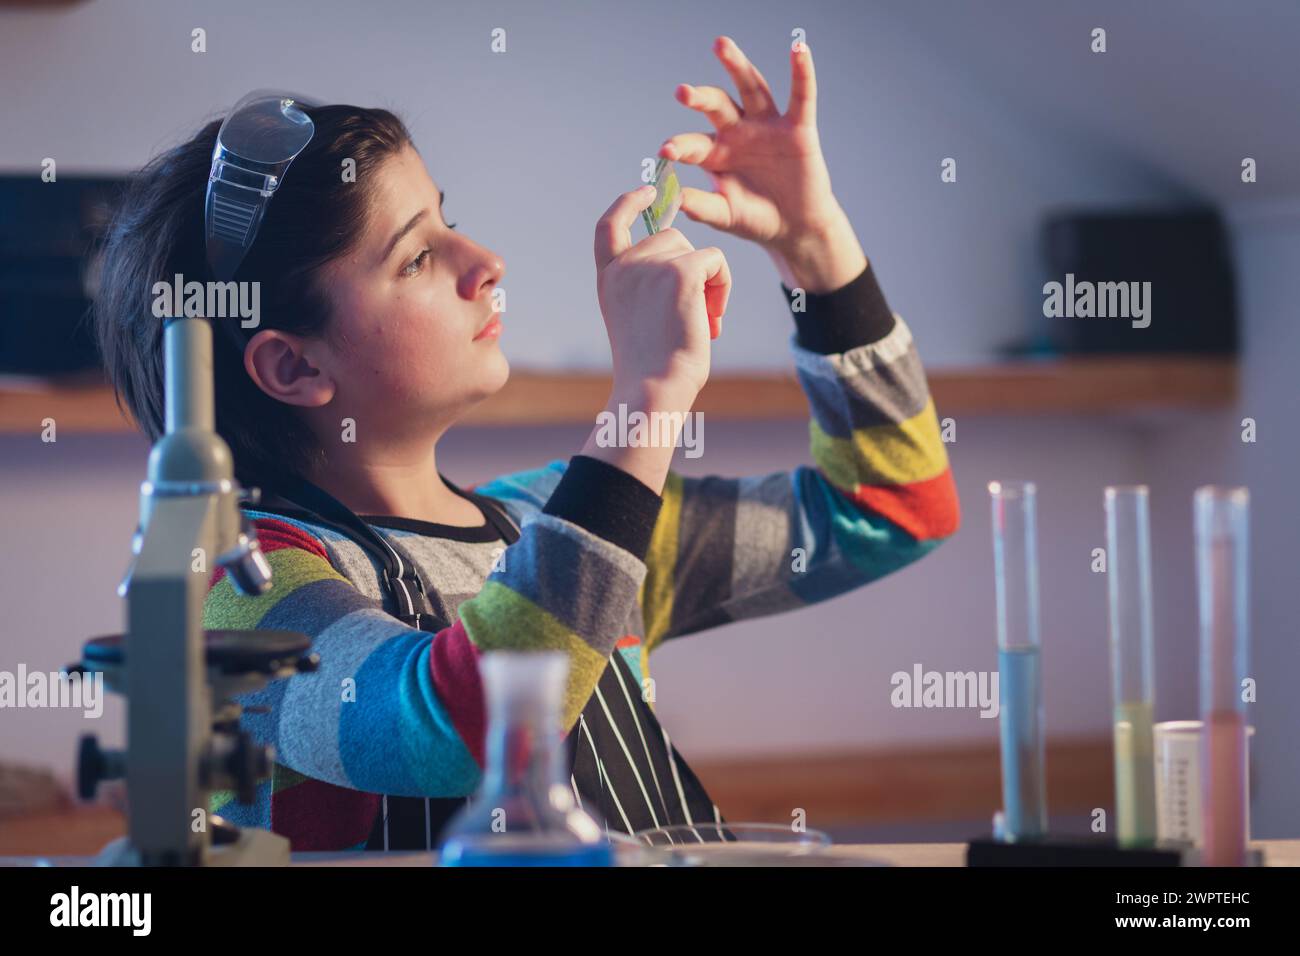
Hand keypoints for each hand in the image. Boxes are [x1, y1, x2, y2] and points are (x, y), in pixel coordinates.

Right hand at [593, 185, 730, 399]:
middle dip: (692, 269)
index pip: (610, 225)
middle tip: (698, 316)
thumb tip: (692, 262)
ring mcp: (650, 265)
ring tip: (703, 323)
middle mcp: (625, 266)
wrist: (653, 390)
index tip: (647, 192)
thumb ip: (648, 286)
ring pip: (697, 251)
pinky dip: (722, 288)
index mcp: (609, 278)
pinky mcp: (680, 271)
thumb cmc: (652, 368)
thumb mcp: (638, 319)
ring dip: (710, 283)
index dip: (628, 204)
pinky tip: (713, 320)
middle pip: (672, 238)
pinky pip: (716, 261)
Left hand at [661, 35, 865, 292]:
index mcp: (716, 152)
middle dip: (699, 98)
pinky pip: (801, 97)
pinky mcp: (798, 128)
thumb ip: (702, 207)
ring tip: (720, 45)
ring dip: (736, 66)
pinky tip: (799, 49)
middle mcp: (738, 132)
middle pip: (716, 105)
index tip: (666, 151)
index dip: (681, 146)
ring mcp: (767, 126)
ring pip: (751, 89)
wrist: (795, 228)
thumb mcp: (726, 216)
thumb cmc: (756, 220)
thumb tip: (673, 199)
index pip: (693, 143)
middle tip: (682, 92)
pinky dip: (802, 72)